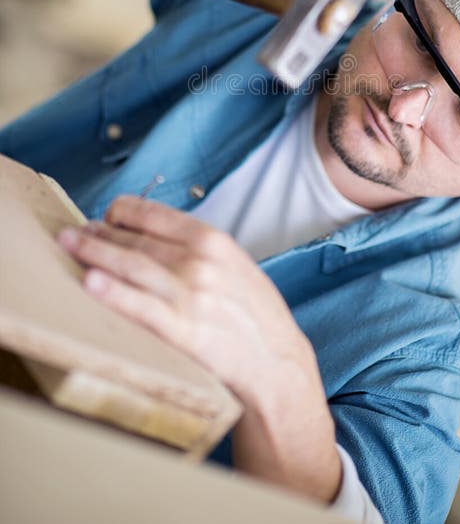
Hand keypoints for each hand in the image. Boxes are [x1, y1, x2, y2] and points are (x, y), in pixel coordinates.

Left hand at [58, 196, 313, 406]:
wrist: (276, 361)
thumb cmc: (254, 313)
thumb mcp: (234, 265)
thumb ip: (198, 248)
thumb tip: (152, 236)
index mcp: (214, 240)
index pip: (155, 214)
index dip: (122, 212)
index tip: (105, 216)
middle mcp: (200, 261)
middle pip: (137, 239)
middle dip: (99, 233)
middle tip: (75, 233)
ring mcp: (190, 295)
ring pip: (131, 266)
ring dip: (94, 253)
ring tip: (70, 247)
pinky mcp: (183, 330)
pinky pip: (140, 307)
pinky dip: (113, 292)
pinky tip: (91, 282)